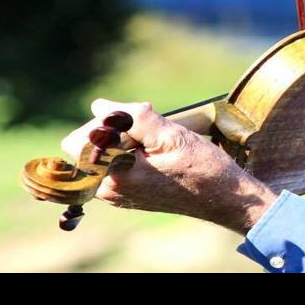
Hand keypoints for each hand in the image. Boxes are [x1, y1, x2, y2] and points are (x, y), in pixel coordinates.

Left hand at [61, 99, 277, 234]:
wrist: (224, 198)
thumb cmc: (202, 168)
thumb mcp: (171, 135)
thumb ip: (132, 118)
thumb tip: (99, 107)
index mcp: (115, 177)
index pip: (81, 139)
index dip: (106, 124)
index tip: (138, 128)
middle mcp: (109, 190)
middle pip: (86, 146)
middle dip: (112, 132)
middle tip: (151, 136)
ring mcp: (116, 195)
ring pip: (100, 154)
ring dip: (122, 142)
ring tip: (155, 146)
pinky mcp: (125, 195)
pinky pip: (112, 165)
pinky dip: (128, 153)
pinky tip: (155, 155)